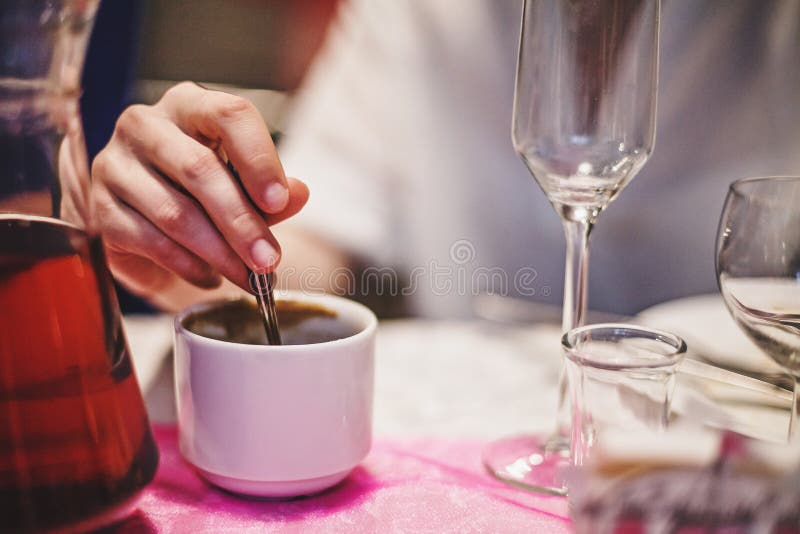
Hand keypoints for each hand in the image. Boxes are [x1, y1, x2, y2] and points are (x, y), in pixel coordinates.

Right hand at [91, 82, 308, 297]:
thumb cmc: (208, 194)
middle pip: (199, 169)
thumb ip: (272, 191)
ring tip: (247, 276)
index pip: (228, 114)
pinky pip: (150, 241)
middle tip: (268, 259)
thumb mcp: (247, 187)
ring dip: (218, 252)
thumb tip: (300, 193)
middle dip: (241, 222)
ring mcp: (115, 165)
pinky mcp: (101, 209)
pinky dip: (187, 265)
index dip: (258, 159)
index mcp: (189, 104)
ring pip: (174, 212)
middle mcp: (145, 124)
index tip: (280, 201)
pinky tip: (211, 277)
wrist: (156, 225)